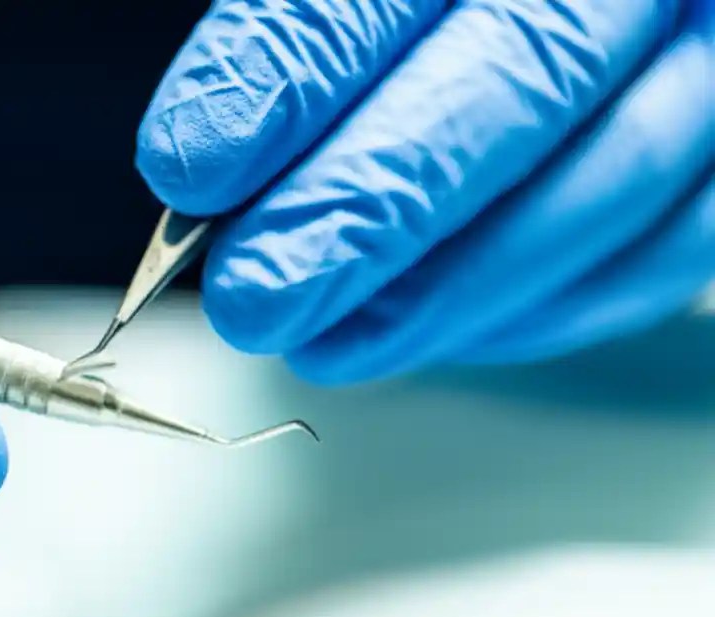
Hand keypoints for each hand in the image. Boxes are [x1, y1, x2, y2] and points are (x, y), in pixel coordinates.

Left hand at [138, 1, 712, 383]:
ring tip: (324, 341)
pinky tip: (427, 330)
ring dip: (448, 286)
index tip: (194, 166)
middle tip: (258, 296)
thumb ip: (302, 46)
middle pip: (522, 79)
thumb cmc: (435, 15)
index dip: (293, 73)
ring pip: (609, 176)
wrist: (581, 8)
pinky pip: (661, 249)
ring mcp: (707, 63)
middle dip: (370, 207)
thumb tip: (202, 175)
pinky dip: (534, 306)